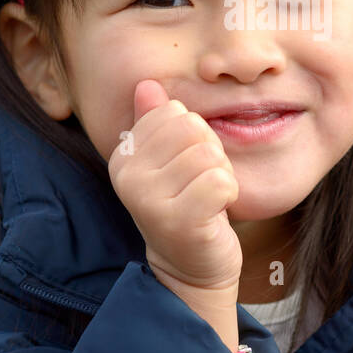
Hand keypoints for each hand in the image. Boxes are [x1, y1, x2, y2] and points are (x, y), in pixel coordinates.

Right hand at [108, 79, 243, 296]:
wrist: (190, 268)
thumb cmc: (185, 206)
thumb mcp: (168, 161)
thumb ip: (155, 122)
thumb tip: (146, 84)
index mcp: (123, 156)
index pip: (173, 112)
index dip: (194, 136)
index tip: (186, 169)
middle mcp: (128, 176)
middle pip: (192, 128)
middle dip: (211, 153)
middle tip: (201, 185)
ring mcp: (149, 200)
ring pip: (209, 154)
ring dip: (221, 175)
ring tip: (208, 199)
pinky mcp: (178, 221)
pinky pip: (221, 181)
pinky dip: (229, 194)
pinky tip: (215, 212)